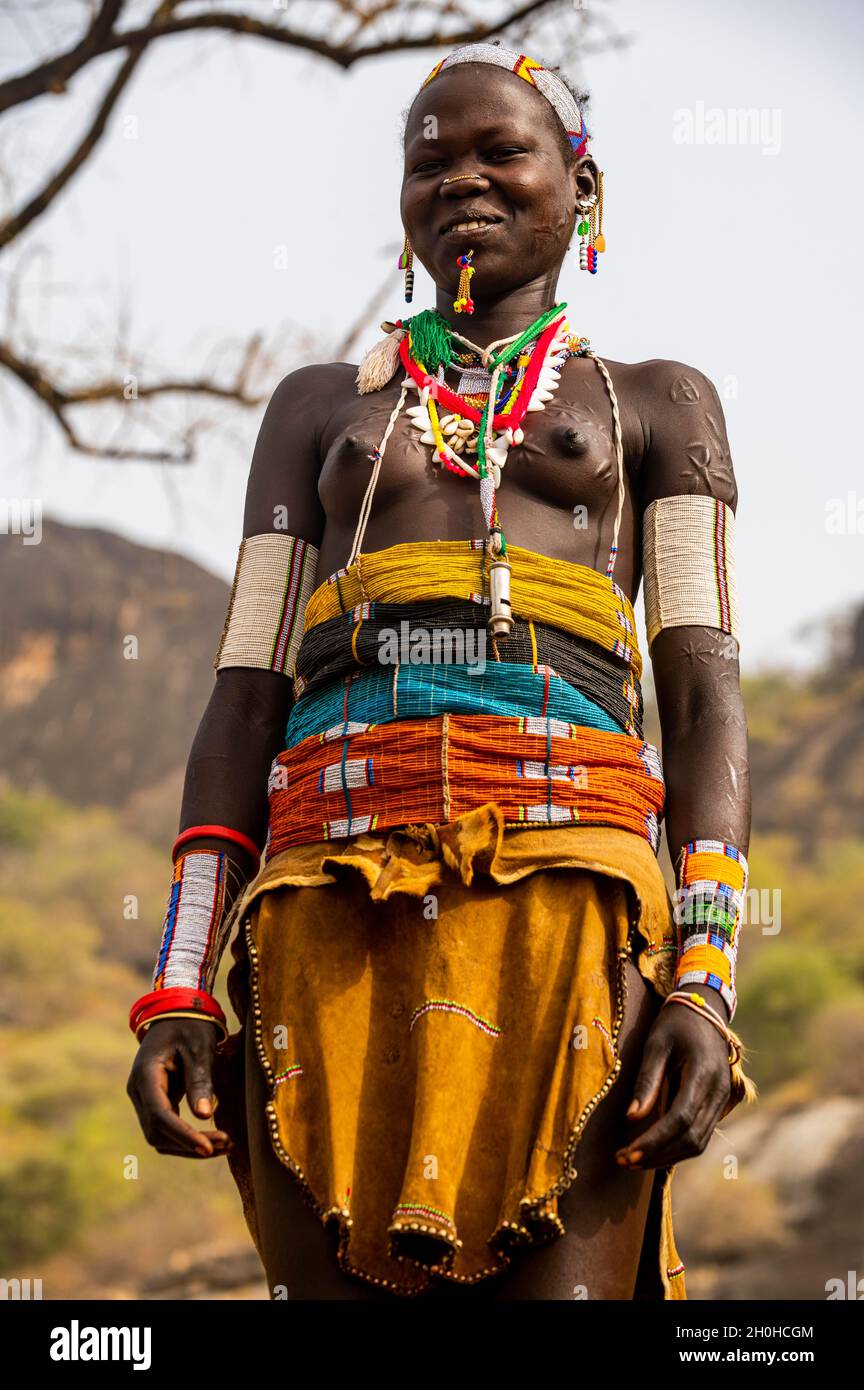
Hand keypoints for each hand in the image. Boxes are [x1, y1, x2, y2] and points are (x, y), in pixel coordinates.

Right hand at [127, 1018, 230, 1158]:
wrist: (177, 1011)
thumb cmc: (190, 1025)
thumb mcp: (199, 1047)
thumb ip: (199, 1080)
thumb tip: (204, 1115)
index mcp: (146, 1074)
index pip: (159, 1115)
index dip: (183, 1135)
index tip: (207, 1148)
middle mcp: (139, 1090)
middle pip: (157, 1133)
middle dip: (189, 1144)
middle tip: (227, 1144)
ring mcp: (144, 1098)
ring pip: (160, 1136)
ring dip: (189, 1146)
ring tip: (226, 1145)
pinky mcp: (156, 1102)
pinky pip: (167, 1128)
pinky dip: (188, 1137)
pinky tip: (215, 1139)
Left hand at [616, 993, 732, 1169]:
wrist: (705, 1009)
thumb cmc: (676, 1024)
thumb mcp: (656, 1044)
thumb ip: (647, 1081)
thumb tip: (632, 1118)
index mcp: (703, 1073)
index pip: (680, 1118)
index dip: (654, 1141)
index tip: (628, 1154)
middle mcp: (718, 1091)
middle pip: (691, 1137)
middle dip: (657, 1154)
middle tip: (624, 1161)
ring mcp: (722, 1099)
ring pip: (699, 1142)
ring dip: (667, 1156)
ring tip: (634, 1160)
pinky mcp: (719, 1104)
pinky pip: (702, 1134)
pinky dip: (679, 1147)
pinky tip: (654, 1150)